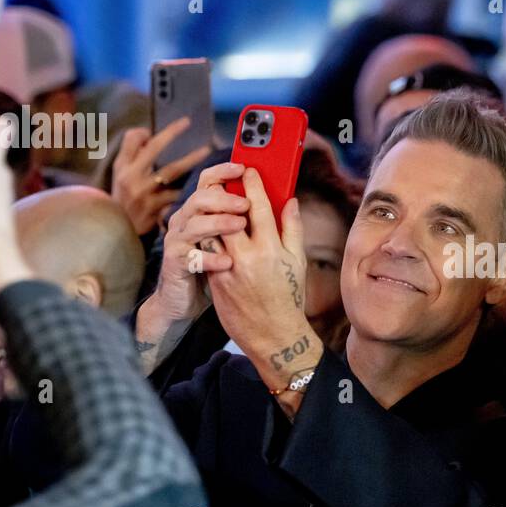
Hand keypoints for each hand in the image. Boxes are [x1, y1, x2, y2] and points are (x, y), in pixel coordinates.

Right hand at [110, 118, 211, 234]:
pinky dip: (192, 187)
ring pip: (171, 170)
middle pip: (153, 149)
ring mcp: (145, 194)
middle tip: (188, 122)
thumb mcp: (121, 174)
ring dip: (190, 159)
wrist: (121, 231)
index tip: (170, 121)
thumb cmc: (124, 198)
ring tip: (208, 150)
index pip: (132, 140)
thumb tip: (146, 131)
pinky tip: (208, 182)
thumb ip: (132, 153)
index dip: (146, 130)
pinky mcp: (157, 209)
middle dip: (170, 133)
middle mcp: (132, 178)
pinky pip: (178, 194)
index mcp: (123, 167)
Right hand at [146, 160, 249, 324]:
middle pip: (201, 198)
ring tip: (240, 225)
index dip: (223, 172)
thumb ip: (254, 221)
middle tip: (246, 203)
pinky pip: (190, 256)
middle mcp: (187, 220)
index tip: (244, 168)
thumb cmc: (215, 269)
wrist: (183, 301)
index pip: (209, 182)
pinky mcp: (175, 263)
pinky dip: (209, 258)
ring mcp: (179, 241)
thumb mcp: (236, 243)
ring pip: (194, 224)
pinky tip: (227, 262)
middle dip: (224, 198)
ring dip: (218, 222)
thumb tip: (286, 200)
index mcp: (203, 211)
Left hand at [209, 168, 322, 383]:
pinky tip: (212, 229)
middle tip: (226, 180)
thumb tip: (291, 202)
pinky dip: (209, 236)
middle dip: (226, 193)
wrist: (272, 335)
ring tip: (217, 203)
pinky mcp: (214, 279)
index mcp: (270, 250)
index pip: (257, 207)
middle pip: (228, 213)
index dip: (251, 185)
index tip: (248, 171)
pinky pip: (207, 251)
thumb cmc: (288, 298)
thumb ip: (293, 229)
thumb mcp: (297, 263)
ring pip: (212, 230)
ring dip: (212, 214)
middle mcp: (246, 257)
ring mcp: (227, 269)